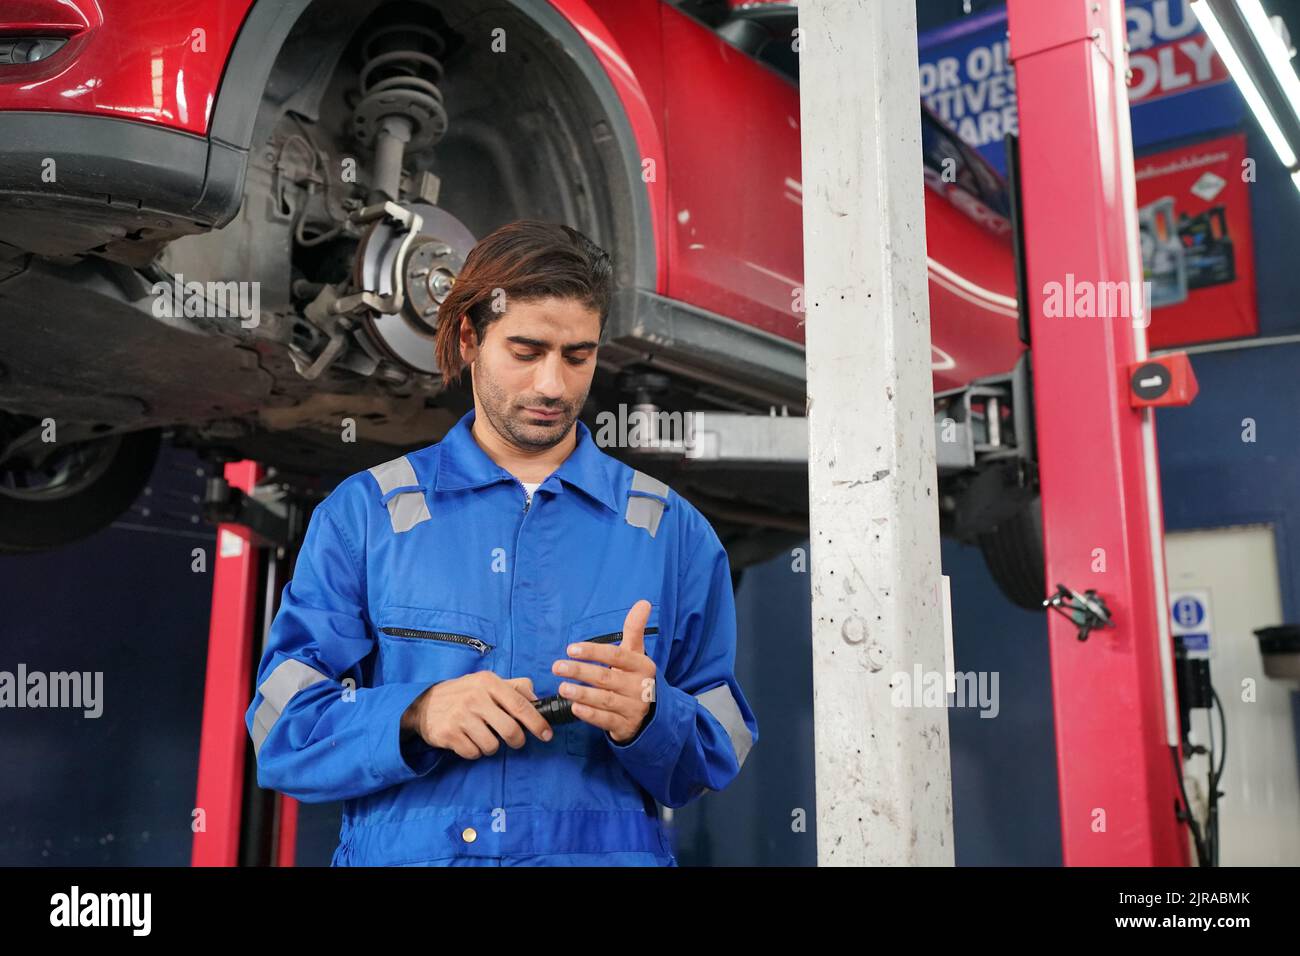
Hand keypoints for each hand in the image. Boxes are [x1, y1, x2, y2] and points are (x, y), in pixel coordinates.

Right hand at [402, 672, 553, 759]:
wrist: (423, 704)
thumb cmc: (463, 693)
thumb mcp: (486, 682)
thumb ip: (514, 687)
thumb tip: (537, 698)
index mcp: (488, 682)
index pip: (520, 705)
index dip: (537, 722)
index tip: (547, 734)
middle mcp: (475, 698)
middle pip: (510, 730)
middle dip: (517, 740)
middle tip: (515, 740)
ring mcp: (460, 716)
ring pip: (492, 745)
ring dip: (492, 746)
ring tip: (483, 735)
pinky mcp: (448, 734)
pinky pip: (474, 753)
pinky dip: (475, 751)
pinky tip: (468, 740)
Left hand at [552, 600, 656, 743]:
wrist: (653, 714)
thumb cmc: (636, 678)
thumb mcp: (637, 654)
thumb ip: (635, 629)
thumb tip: (643, 602)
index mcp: (642, 666)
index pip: (616, 656)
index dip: (593, 652)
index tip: (571, 649)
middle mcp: (640, 687)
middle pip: (607, 677)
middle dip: (580, 671)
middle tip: (557, 666)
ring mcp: (633, 708)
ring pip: (605, 700)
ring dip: (582, 694)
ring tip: (562, 687)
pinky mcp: (626, 726)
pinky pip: (606, 721)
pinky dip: (590, 715)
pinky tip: (575, 708)